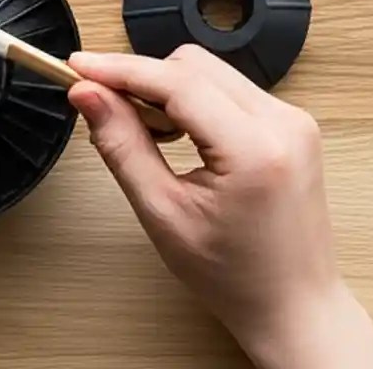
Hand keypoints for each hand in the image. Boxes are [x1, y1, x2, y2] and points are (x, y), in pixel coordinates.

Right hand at [68, 46, 372, 368]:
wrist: (293, 307)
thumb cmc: (235, 277)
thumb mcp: (163, 214)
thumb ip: (122, 146)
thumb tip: (88, 96)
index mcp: (254, 149)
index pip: (177, 81)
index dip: (120, 69)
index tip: (78, 67)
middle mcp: (283, 123)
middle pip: (194, 65)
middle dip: (143, 80)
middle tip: (107, 110)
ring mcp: (294, 120)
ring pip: (212, 72)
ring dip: (169, 91)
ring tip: (148, 135)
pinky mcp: (293, 125)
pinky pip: (232, 90)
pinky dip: (196, 101)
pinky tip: (179, 136)